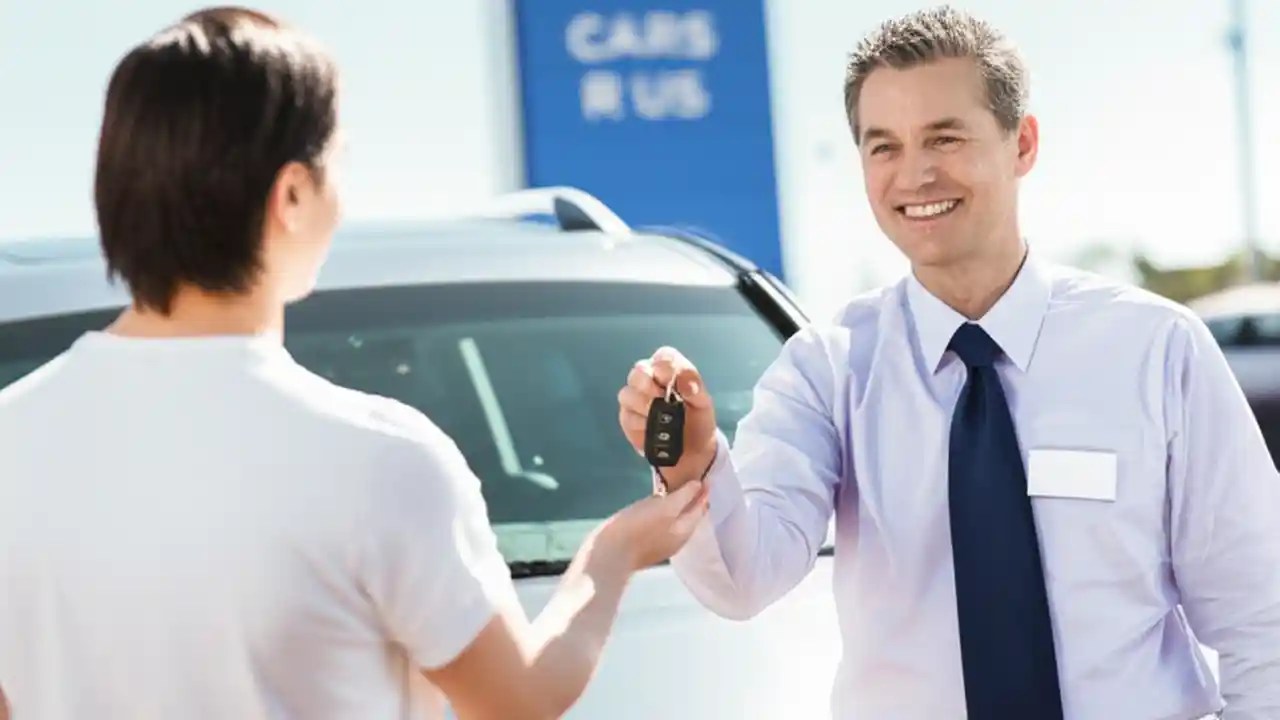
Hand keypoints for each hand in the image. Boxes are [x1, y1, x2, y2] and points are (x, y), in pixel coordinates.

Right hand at [594, 480, 708, 570]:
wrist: (609, 553)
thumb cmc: (638, 528)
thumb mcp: (665, 508)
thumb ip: (684, 497)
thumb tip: (698, 486)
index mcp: (685, 530)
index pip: (700, 508)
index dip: (703, 492)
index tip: (705, 477)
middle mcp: (677, 539)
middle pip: (690, 516)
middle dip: (693, 500)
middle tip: (693, 482)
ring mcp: (661, 544)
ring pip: (676, 521)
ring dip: (679, 506)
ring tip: (676, 490)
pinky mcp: (645, 544)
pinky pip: (661, 524)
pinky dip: (665, 513)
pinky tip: (656, 505)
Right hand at [617, 346, 718, 490]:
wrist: (692, 453)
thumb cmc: (697, 421)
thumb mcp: (704, 402)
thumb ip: (695, 387)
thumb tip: (686, 384)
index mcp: (670, 370)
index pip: (663, 357)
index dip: (665, 366)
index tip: (672, 380)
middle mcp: (649, 380)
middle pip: (639, 370)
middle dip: (648, 383)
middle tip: (661, 397)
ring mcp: (635, 399)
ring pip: (627, 393)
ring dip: (643, 404)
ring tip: (658, 415)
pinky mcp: (628, 419)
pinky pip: (626, 416)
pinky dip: (639, 422)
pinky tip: (651, 428)